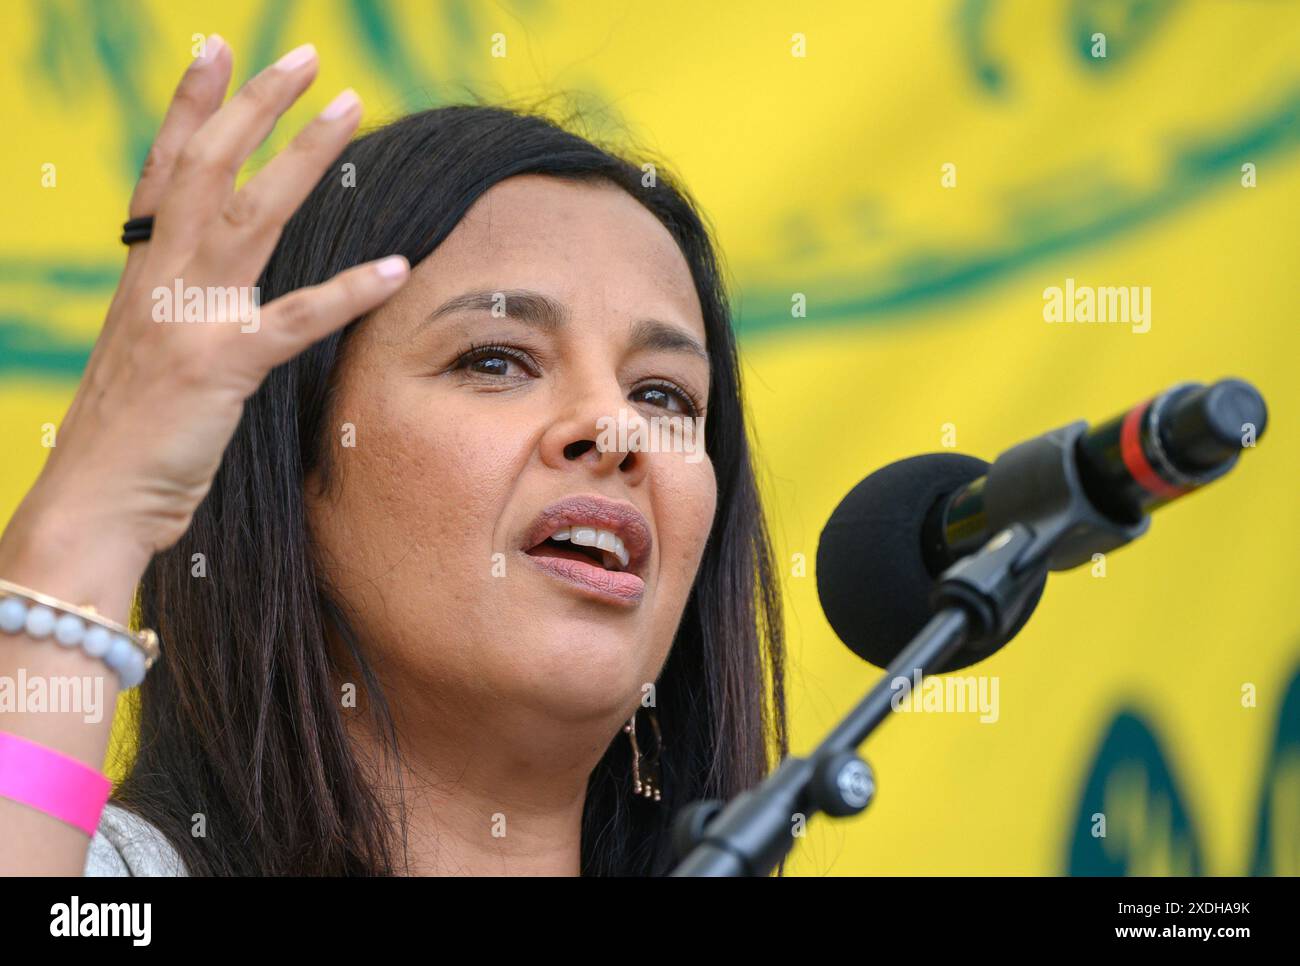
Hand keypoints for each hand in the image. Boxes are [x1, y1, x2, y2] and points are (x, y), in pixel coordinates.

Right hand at [2, 37, 408, 598]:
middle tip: (305, 56)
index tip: (214, 49)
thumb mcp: (149, 352)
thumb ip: (180, 307)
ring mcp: (189, 318)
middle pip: (210, 167)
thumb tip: (218, 287)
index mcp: (145, 272)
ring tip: (348, 109)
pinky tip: (397, 266)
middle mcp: (162, 279)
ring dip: (304, 158)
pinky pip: (294, 319)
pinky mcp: (221, 367)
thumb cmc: (128, 434)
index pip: (167, 169)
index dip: (191, 106)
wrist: (93, 501)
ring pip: (251, 215)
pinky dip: (348, 291)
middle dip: (256, 105)